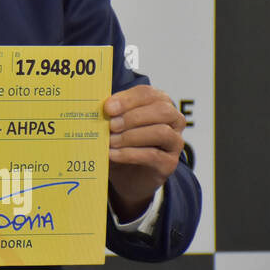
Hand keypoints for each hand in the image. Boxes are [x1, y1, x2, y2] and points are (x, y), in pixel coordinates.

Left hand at [104, 85, 184, 220]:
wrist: (128, 176)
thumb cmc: (121, 144)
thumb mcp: (114, 125)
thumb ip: (110, 114)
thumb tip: (96, 107)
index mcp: (159, 103)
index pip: (148, 93)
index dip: (128, 99)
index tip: (108, 107)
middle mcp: (173, 120)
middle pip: (162, 110)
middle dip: (133, 116)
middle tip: (110, 125)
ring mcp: (174, 142)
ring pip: (161, 132)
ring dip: (131, 136)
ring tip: (110, 141)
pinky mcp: (169, 163)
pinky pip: (153, 155)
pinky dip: (129, 153)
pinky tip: (112, 154)